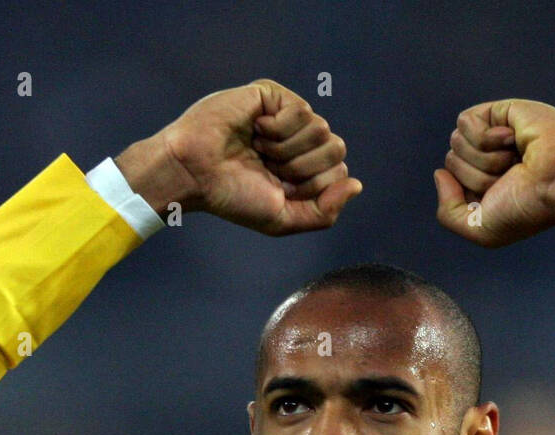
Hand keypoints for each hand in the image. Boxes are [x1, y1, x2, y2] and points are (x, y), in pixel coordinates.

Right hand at [116, 80, 361, 235]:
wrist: (196, 172)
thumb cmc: (233, 198)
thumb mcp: (283, 219)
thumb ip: (325, 212)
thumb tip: (357, 185)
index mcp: (304, 171)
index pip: (339, 172)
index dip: (312, 185)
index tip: (280, 188)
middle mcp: (300, 143)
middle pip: (336, 148)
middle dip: (303, 166)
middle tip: (269, 167)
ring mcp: (288, 117)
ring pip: (322, 128)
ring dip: (287, 148)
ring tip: (258, 149)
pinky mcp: (273, 96)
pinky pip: (302, 110)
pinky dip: (278, 128)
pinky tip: (255, 129)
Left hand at [433, 99, 554, 247]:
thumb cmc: (526, 208)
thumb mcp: (480, 230)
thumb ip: (448, 212)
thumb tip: (440, 174)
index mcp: (484, 184)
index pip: (450, 181)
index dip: (467, 192)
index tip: (497, 196)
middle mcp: (487, 159)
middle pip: (451, 161)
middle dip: (477, 175)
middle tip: (510, 176)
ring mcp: (493, 134)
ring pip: (456, 142)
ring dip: (484, 158)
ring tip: (515, 159)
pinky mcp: (500, 112)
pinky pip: (465, 121)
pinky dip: (485, 137)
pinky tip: (512, 139)